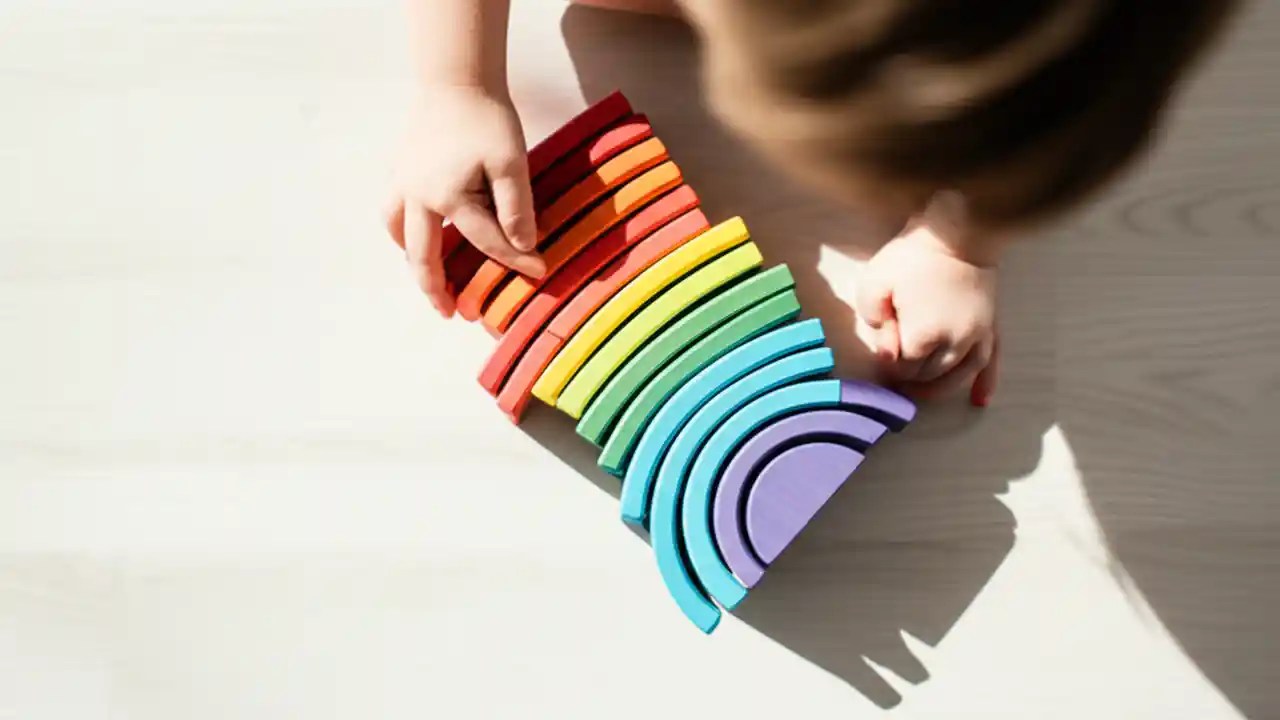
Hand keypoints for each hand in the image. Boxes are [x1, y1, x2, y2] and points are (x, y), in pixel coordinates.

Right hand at [384, 86, 544, 316]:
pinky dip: (403, 231)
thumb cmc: (485, 118)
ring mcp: (403, 183)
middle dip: (437, 289)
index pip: (487, 242)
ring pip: (399, 234)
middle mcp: (417, 197)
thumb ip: (516, 207)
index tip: (540, 272)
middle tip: (451, 313)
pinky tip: (418, 233)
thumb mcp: (511, 162)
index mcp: (447, 199)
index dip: (516, 260)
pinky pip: (393, 211)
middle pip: (424, 256)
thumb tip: (524, 245)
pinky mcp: (400, 169)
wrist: (455, 78)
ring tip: (429, 278)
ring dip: (413, 260)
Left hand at [855, 223, 1000, 405]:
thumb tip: (886, 348)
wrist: (957, 230)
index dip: (889, 361)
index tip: (882, 347)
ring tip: (921, 395)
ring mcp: (977, 336)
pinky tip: (980, 400)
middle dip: (910, 377)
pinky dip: (987, 383)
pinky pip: (992, 362)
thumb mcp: (874, 282)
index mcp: (924, 336)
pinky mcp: (991, 325)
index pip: (903, 367)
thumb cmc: (913, 255)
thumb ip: (872, 319)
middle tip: (893, 371)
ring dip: (940, 389)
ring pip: (960, 376)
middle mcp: (955, 344)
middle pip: (930, 375)